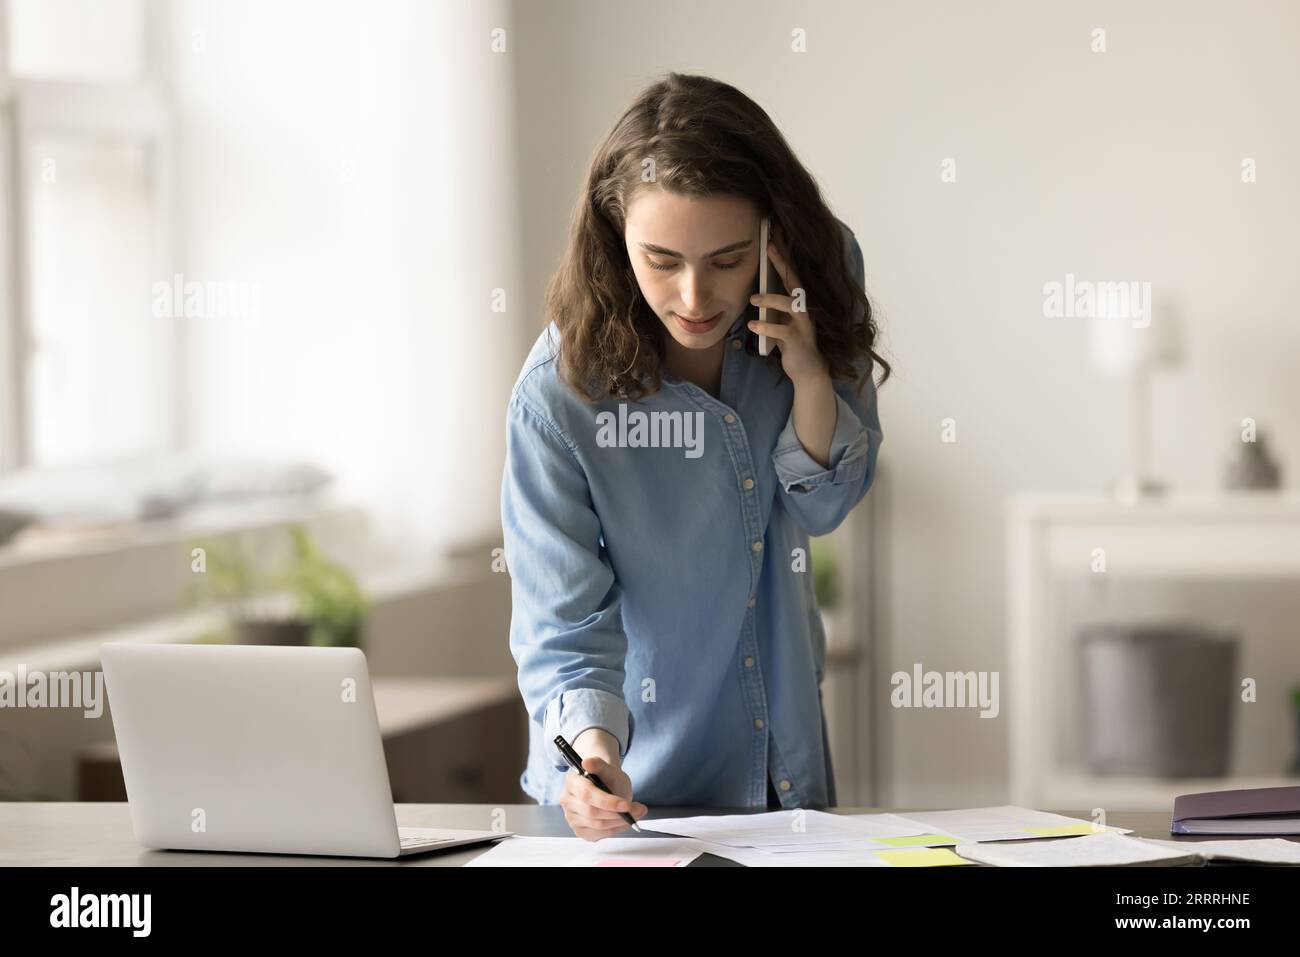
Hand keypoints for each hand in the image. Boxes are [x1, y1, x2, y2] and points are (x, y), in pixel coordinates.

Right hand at [561, 755, 647, 841]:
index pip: (586, 794)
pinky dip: (616, 829)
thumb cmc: (606, 778)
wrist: (605, 787)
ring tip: (636, 814)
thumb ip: (599, 765)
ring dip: (620, 822)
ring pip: (597, 825)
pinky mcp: (580, 830)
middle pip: (591, 812)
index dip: (607, 801)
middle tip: (638, 810)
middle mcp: (567, 801)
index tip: (626, 805)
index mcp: (571, 782)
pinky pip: (599, 834)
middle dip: (617, 814)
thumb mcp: (608, 769)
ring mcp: (571, 817)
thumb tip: (586, 762)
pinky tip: (625, 821)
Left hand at [747, 228, 830, 385]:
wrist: (808, 371)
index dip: (784, 254)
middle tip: (769, 245)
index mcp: (799, 301)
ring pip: (789, 304)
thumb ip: (774, 305)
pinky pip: (782, 330)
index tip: (774, 233)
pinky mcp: (799, 340)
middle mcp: (805, 308)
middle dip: (782, 261)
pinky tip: (752, 325)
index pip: (791, 272)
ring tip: (753, 298)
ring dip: (770, 299)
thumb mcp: (782, 319)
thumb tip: (755, 288)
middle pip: (794, 279)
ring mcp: (804, 323)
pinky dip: (766, 327)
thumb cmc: (792, 342)